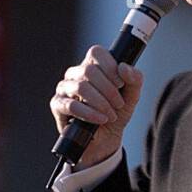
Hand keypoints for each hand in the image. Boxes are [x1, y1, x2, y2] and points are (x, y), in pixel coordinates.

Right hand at [49, 46, 143, 167]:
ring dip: (101, 102)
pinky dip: (90, 113)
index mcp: (92, 65)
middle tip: (119, 104)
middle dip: (109, 90)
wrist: (107, 139)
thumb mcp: (132, 96)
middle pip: (89, 70)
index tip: (121, 84)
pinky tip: (100, 119)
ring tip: (111, 115)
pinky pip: (71, 105)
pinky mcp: (57, 105)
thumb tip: (123, 67)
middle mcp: (75, 74)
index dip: (110, 66)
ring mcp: (64, 88)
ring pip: (81, 87)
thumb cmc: (116, 112)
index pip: (96, 52)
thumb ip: (134, 79)